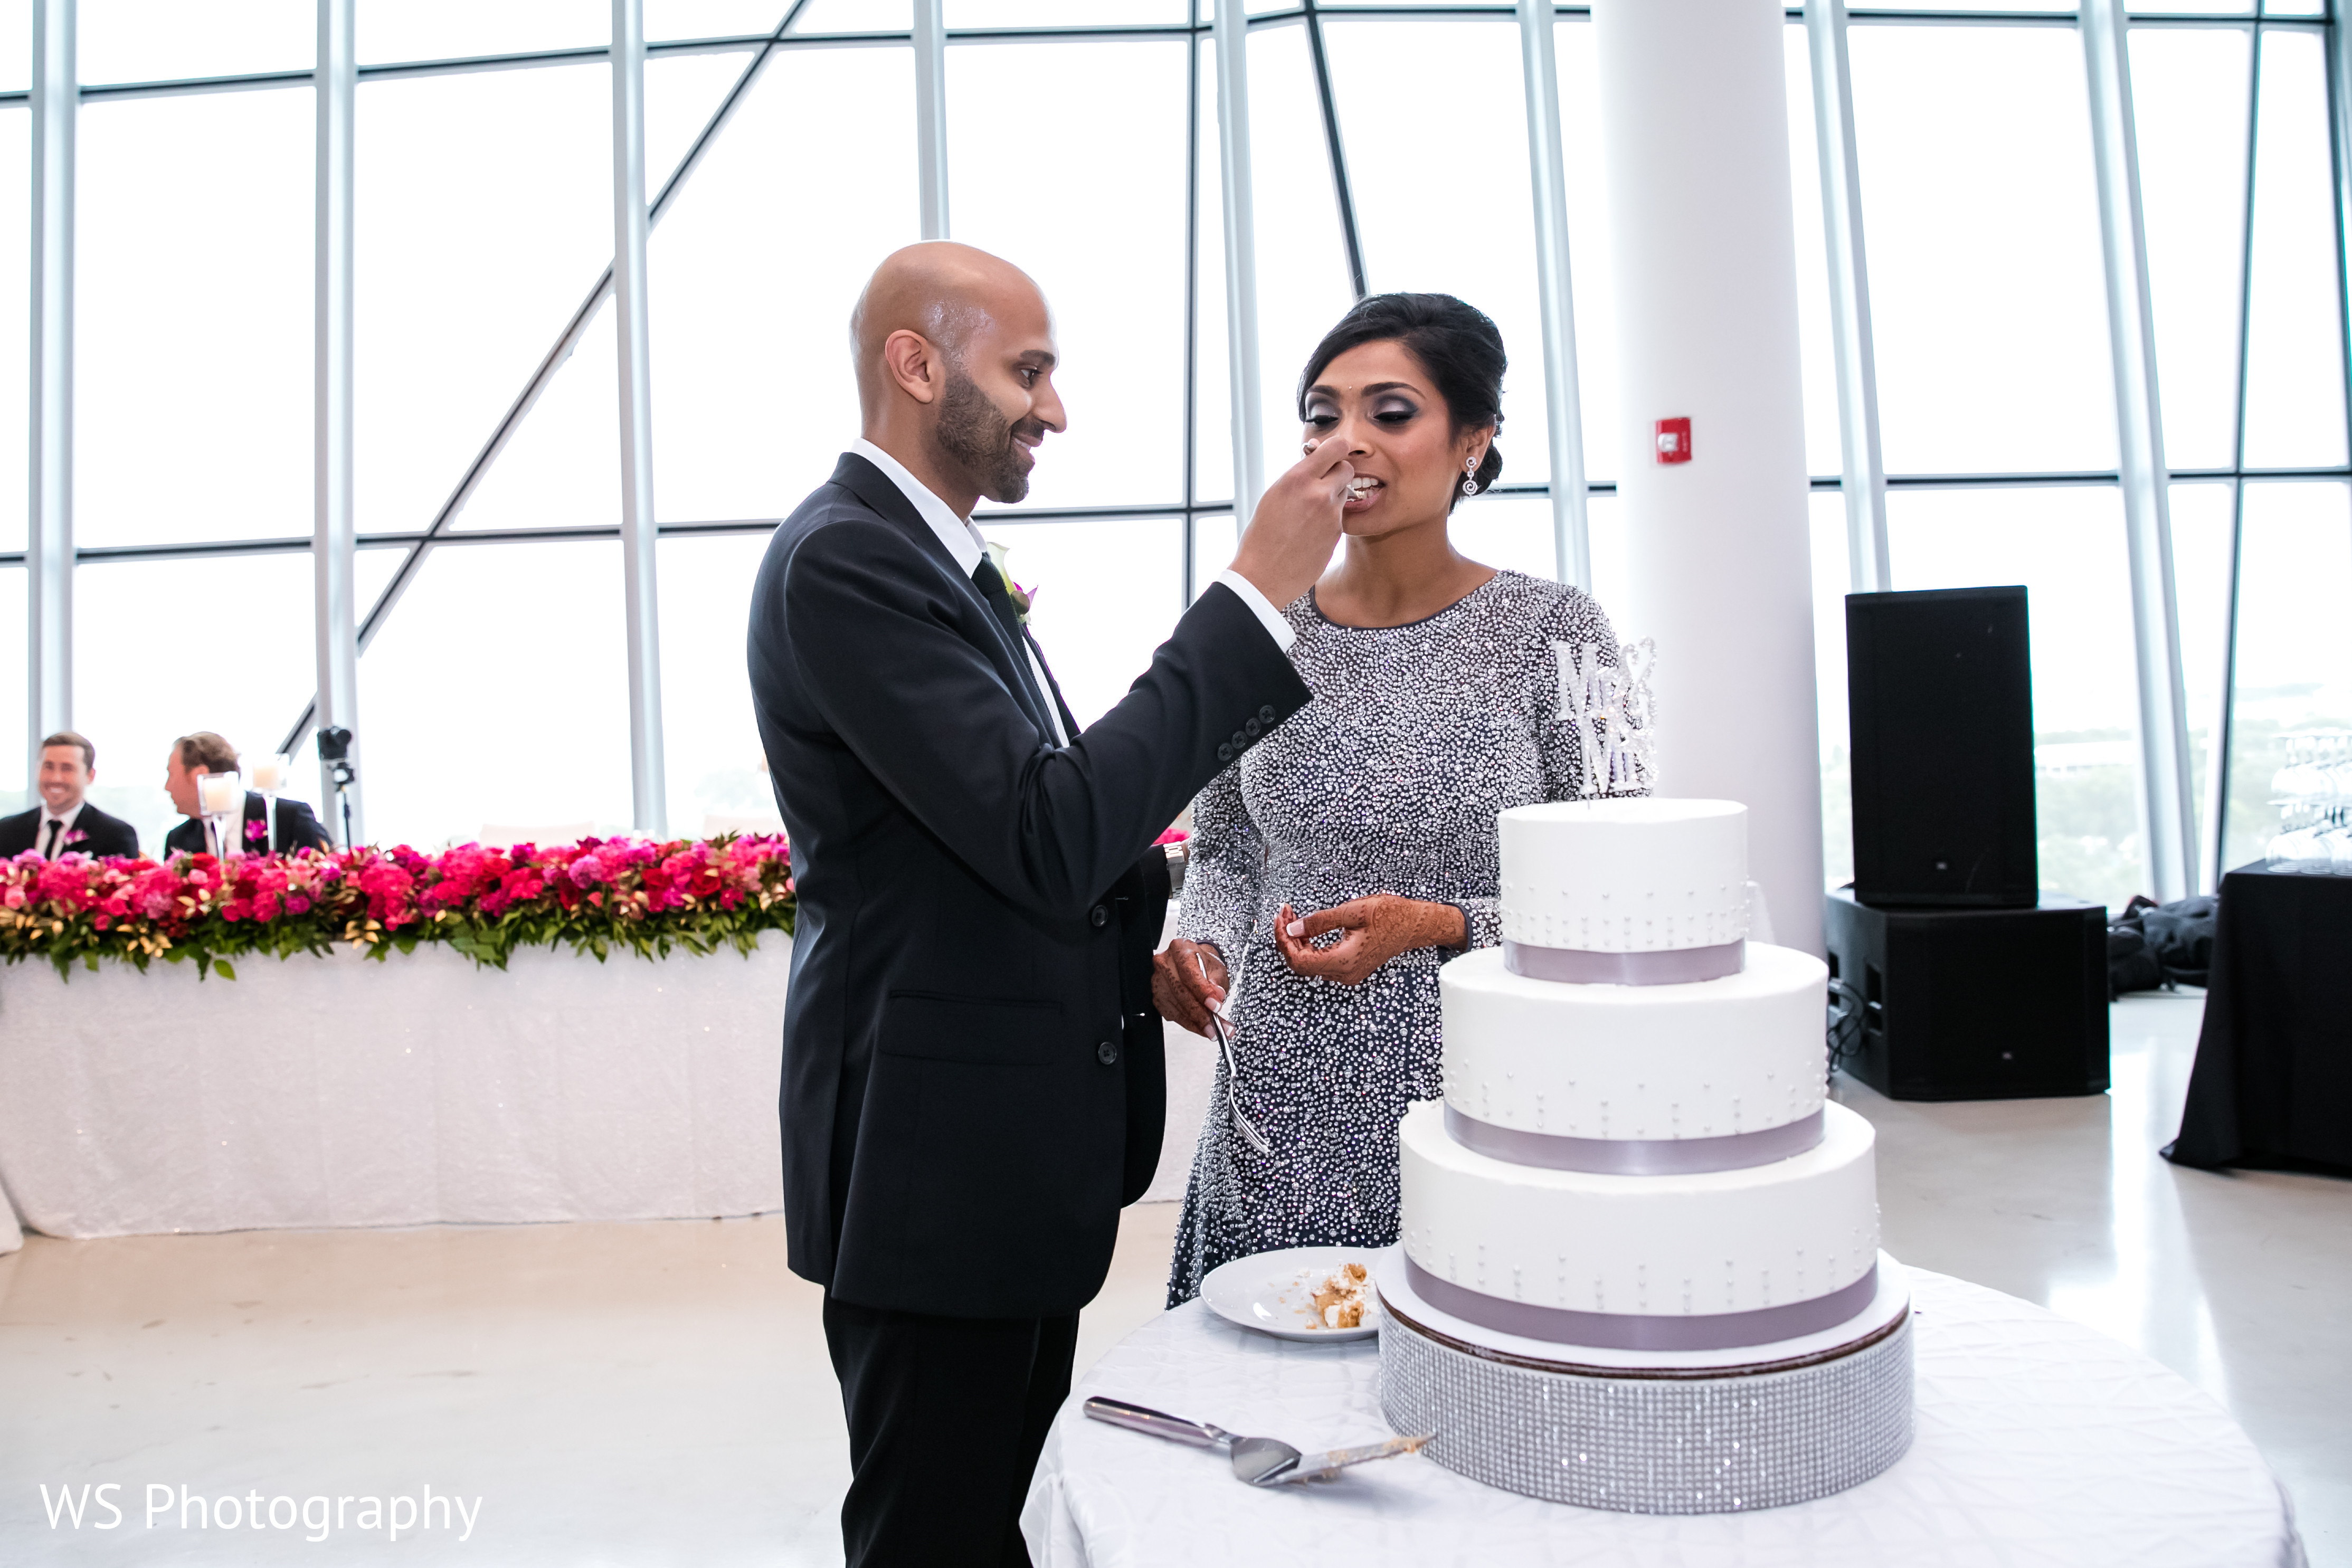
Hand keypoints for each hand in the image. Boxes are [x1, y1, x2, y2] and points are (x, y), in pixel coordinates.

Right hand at [1152, 938, 1229, 1035]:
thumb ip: (1217, 982)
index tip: (1216, 1006)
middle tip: (1218, 1027)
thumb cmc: (1204, 964)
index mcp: (1179, 949)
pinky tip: (1201, 1027)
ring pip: (1177, 1007)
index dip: (1202, 992)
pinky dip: (1189, 1024)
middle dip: (1201, 1014)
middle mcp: (1164, 963)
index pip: (1189, 973)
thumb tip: (1217, 996)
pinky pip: (1174, 1015)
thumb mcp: (1216, 969)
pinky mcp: (1157, 998)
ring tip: (1215, 1030)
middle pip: (1181, 993)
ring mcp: (1157, 981)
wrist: (1194, 965)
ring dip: (1197, 1023)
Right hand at [1228, 439, 1352, 607]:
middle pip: (1346, 469)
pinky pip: (1339, 517)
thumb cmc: (1261, 536)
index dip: (1337, 449)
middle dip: (1337, 472)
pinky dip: (1329, 519)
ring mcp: (1331, 516)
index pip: (1337, 447)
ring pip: (1344, 494)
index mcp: (1298, 479)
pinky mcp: (1336, 535)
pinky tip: (1309, 531)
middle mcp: (1319, 494)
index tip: (1332, 453)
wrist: (1263, 576)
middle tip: (1322, 482)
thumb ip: (1298, 476)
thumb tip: (1316, 460)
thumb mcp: (1273, 495)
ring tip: (1309, 513)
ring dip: (1332, 497)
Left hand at [1273, 895, 1466, 985]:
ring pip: (1309, 963)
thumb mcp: (1353, 911)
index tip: (1280, 919)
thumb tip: (1293, 929)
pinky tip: (1306, 929)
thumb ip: (1320, 921)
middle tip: (1284, 914)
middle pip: (1301, 964)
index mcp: (1344, 960)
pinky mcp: (1350, 968)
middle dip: (1287, 939)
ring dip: (1297, 942)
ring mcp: (1347, 973)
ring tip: (1292, 918)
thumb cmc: (1391, 915)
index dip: (1283, 941)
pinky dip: (1309, 945)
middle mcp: (1344, 973)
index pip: (1299, 961)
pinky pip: (1320, 961)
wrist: (1414, 924)